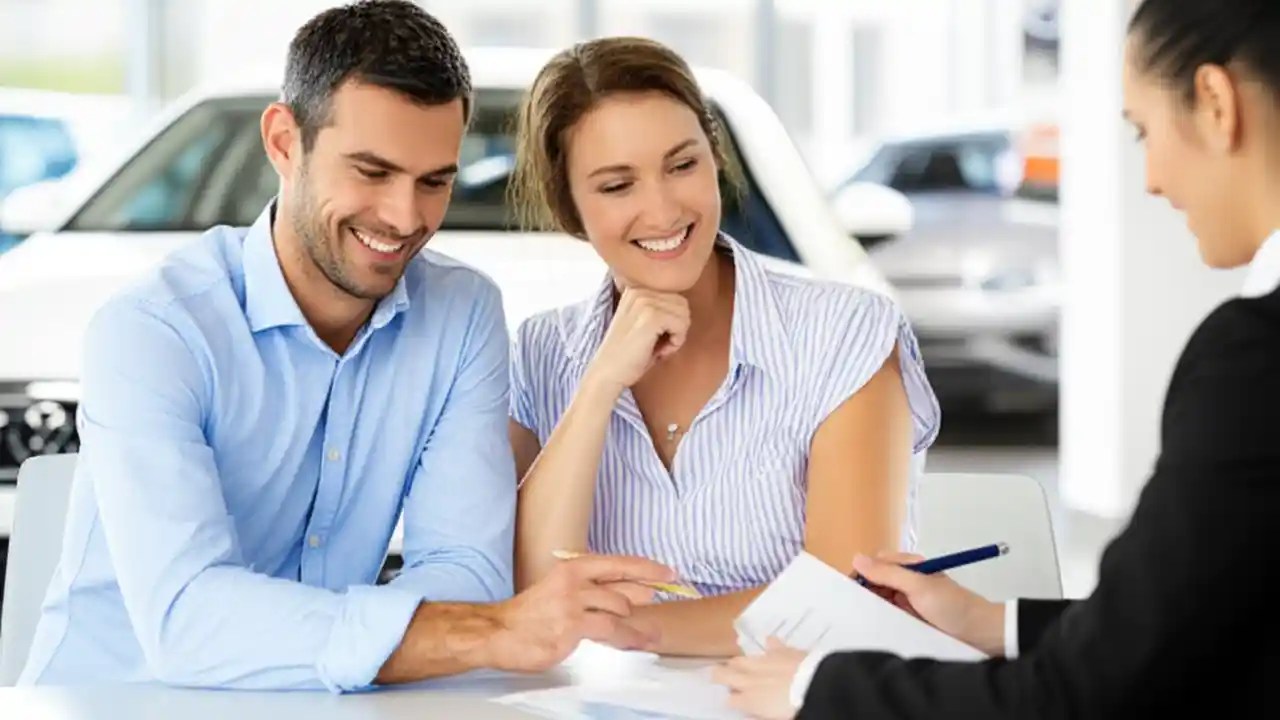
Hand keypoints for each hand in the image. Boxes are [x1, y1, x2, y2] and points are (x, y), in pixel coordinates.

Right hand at [483, 554, 675, 672]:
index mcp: (572, 568)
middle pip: (623, 587)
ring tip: (649, 633)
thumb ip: (591, 590)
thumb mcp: (560, 589)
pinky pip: (610, 632)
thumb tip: (627, 595)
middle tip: (659, 603)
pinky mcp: (572, 628)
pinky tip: (636, 642)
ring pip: (619, 611)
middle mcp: (575, 583)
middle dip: (644, 597)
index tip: (668, 573)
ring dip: (636, 624)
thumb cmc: (530, 614)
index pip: (618, 563)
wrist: (499, 632)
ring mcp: (574, 605)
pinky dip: (626, 637)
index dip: (647, 568)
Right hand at [585, 288, 690, 390]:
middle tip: (661, 345)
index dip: (673, 321)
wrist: (607, 373)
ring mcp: (644, 302)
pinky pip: (681, 323)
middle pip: (682, 303)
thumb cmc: (628, 354)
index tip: (657, 338)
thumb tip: (685, 309)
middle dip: (678, 327)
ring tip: (660, 348)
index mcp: (635, 289)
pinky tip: (661, 351)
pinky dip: (677, 341)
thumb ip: (660, 310)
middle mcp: (639, 290)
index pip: (674, 297)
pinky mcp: (651, 316)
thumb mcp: (641, 323)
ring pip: (683, 313)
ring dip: (678, 335)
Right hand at [712, 637, 804, 719]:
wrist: (814, 686)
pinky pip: (771, 643)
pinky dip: (770, 644)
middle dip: (720, 675)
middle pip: (724, 674)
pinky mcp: (779, 651)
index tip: (732, 701)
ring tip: (737, 664)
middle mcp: (749, 679)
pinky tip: (769, 642)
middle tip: (719, 676)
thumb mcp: (772, 716)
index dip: (730, 700)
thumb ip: (759, 711)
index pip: (730, 699)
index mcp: (749, 699)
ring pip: (740, 659)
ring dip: (737, 663)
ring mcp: (762, 662)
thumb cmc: (794, 708)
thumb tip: (752, 710)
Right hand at [853, 551, 1005, 655]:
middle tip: (855, 605)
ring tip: (863, 617)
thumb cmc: (954, 606)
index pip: (877, 563)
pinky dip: (881, 620)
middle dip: (865, 591)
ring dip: (873, 607)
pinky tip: (876, 626)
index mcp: (911, 567)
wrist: (981, 634)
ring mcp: (909, 602)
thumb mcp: (918, 586)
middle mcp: (908, 582)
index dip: (862, 572)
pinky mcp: (911, 619)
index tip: (850, 587)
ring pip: (881, 599)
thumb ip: (888, 573)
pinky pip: (889, 616)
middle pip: (877, 581)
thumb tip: (857, 558)